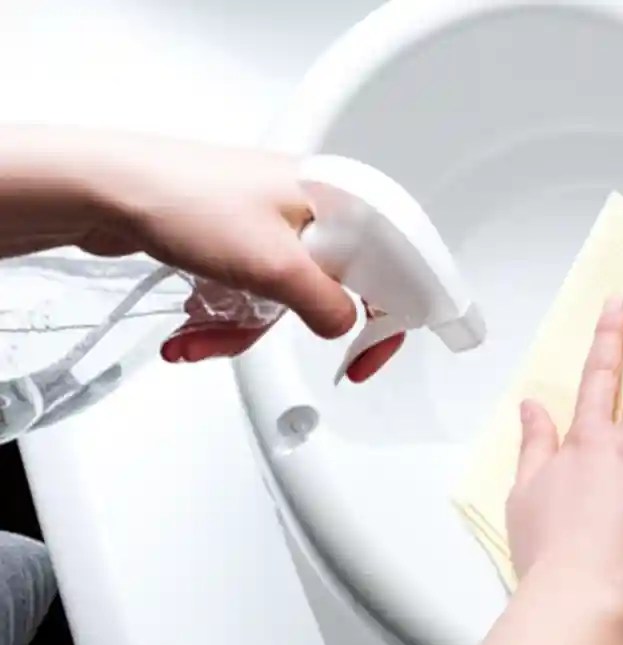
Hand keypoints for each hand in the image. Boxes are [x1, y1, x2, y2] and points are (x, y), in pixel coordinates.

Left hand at [76, 131, 400, 380]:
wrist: (104, 188)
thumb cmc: (184, 200)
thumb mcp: (275, 266)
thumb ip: (326, 305)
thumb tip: (345, 326)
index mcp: (338, 197)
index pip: (393, 263)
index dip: (387, 314)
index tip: (367, 354)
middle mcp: (311, 207)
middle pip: (334, 288)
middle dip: (289, 325)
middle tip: (265, 336)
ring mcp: (273, 223)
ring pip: (287, 299)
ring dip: (245, 328)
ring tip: (206, 334)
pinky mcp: (238, 239)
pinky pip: (252, 294)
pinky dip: (225, 317)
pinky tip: (195, 325)